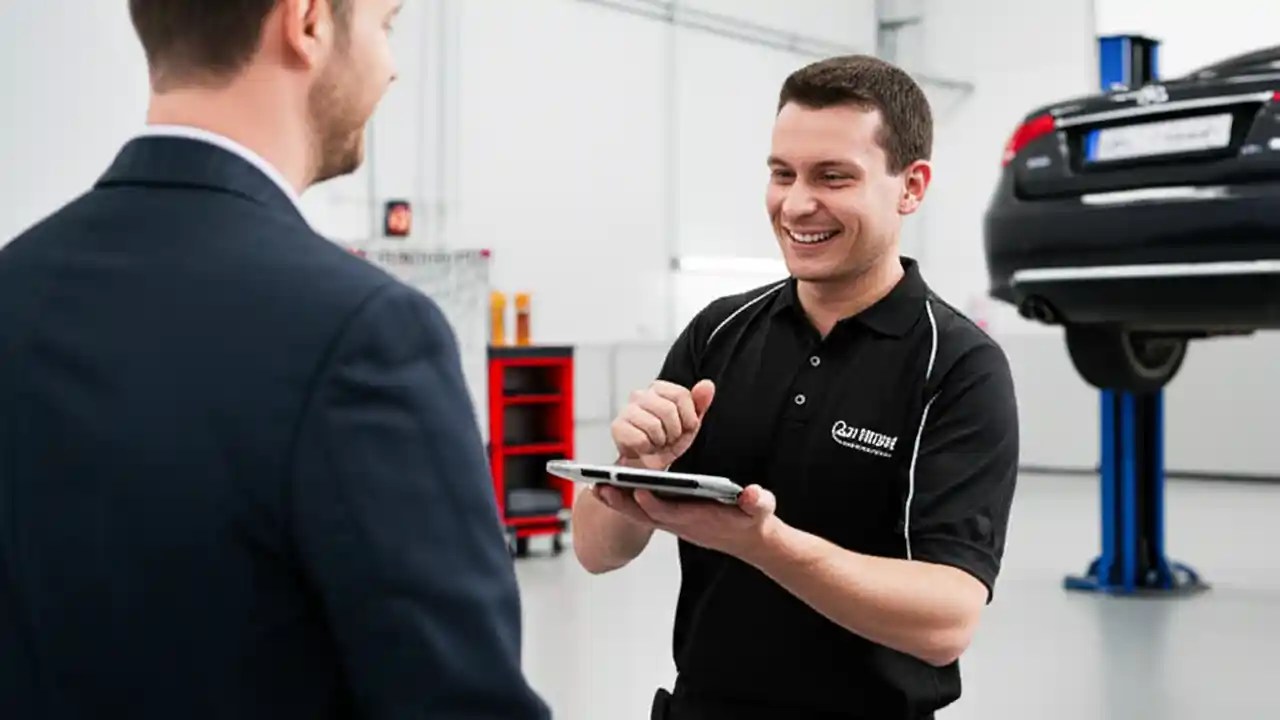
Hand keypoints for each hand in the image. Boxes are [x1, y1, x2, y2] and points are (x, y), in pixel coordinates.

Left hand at [597, 484, 780, 560]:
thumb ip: (757, 501)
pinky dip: (626, 501)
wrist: (750, 540)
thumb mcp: (760, 508)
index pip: (671, 513)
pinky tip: (610, 489)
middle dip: (622, 503)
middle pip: (646, 515)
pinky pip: (643, 511)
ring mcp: (674, 523)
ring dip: (618, 502)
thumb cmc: (752, 520)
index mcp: (699, 520)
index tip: (639, 489)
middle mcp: (681, 524)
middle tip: (598, 488)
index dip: (654, 504)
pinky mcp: (671, 518)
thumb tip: (754, 494)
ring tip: (594, 486)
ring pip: (640, 514)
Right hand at [610, 379, 714, 469]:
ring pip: (654, 425)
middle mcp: (641, 395)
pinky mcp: (618, 426)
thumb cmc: (666, 441)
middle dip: (674, 431)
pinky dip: (647, 448)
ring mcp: (627, 410)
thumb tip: (707, 385)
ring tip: (657, 442)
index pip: (681, 394)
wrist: (647, 464)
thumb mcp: (689, 423)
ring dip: (660, 441)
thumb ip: (700, 403)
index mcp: (659, 389)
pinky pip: (641, 439)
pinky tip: (644, 446)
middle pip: (668, 410)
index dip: (688, 416)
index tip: (685, 427)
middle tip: (669, 437)